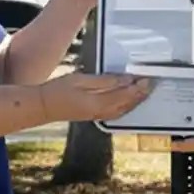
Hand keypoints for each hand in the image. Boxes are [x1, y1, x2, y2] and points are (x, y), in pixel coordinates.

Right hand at [38, 71, 152, 121]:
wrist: (43, 106)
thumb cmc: (59, 90)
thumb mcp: (81, 80)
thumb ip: (105, 81)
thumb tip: (124, 79)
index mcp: (99, 103)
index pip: (125, 94)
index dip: (138, 87)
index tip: (147, 78)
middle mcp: (101, 112)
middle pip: (127, 104)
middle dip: (140, 94)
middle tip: (150, 83)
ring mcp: (98, 115)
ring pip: (124, 110)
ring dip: (135, 101)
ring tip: (144, 91)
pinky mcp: (94, 115)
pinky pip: (117, 112)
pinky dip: (127, 106)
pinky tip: (129, 101)